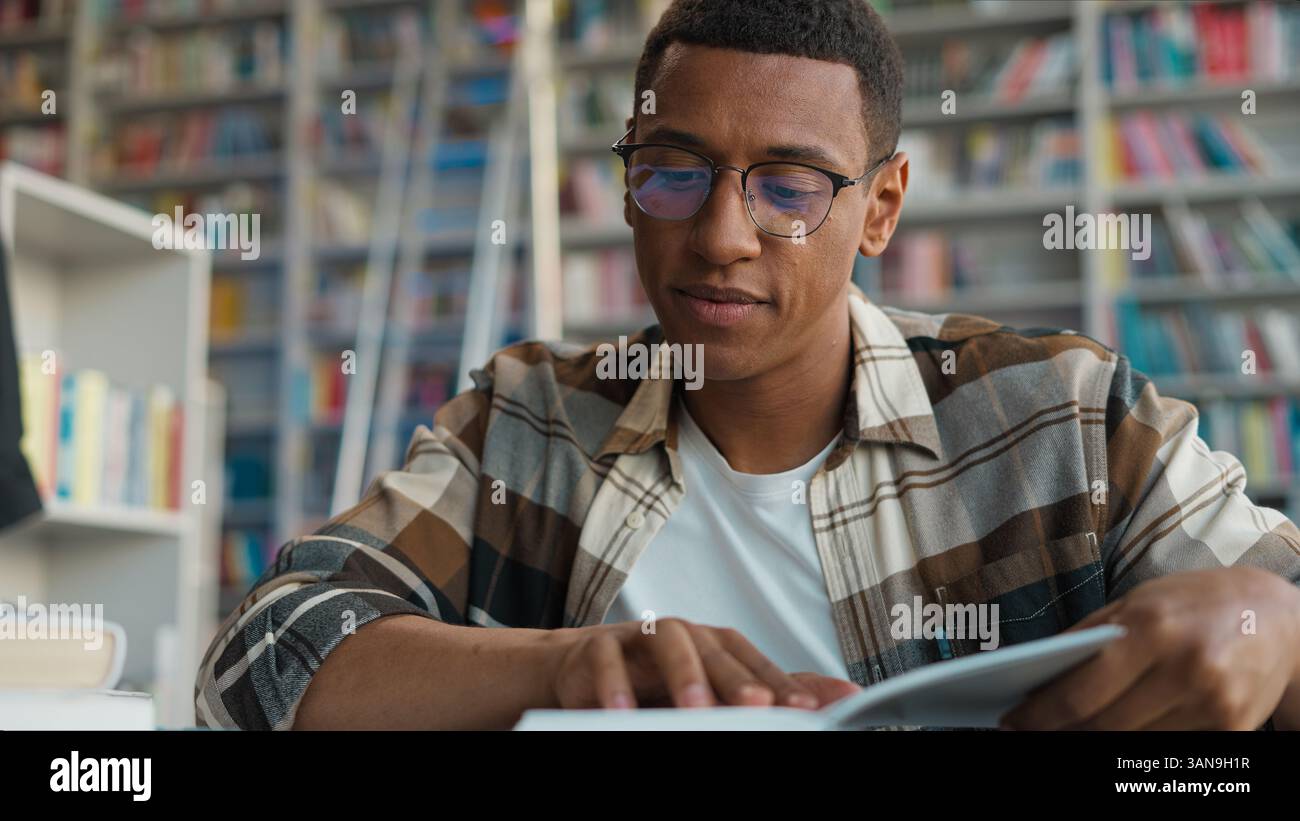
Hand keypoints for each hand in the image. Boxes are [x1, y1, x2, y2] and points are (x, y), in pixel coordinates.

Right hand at [548, 618, 859, 709]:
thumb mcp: (715, 688)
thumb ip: (774, 690)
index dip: (778, 681)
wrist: (581, 668)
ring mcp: (639, 637)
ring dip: (684, 674)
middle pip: (714, 648)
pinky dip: (615, 685)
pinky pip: (607, 658)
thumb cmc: (657, 681)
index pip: (752, 659)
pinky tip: (624, 712)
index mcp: (713, 644)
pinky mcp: (597, 647)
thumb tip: (846, 696)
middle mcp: (682, 634)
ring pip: (666, 642)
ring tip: (695, 708)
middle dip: (737, 677)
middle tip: (757, 705)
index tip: (805, 710)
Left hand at [1001, 566, 1299, 729]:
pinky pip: (1169, 749)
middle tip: (1034, 730)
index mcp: (1154, 630)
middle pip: (1103, 727)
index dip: (1039, 716)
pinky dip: (1141, 743)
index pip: (1081, 694)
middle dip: (1062, 731)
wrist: (1277, 616)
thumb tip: (1035, 675)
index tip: (1012, 722)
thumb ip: (1086, 638)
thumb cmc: (1194, 603)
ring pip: (1134, 744)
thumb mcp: (1137, 602)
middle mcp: (1186, 670)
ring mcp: (1214, 705)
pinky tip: (1123, 730)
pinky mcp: (1233, 730)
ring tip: (1073, 728)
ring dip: (1098, 738)